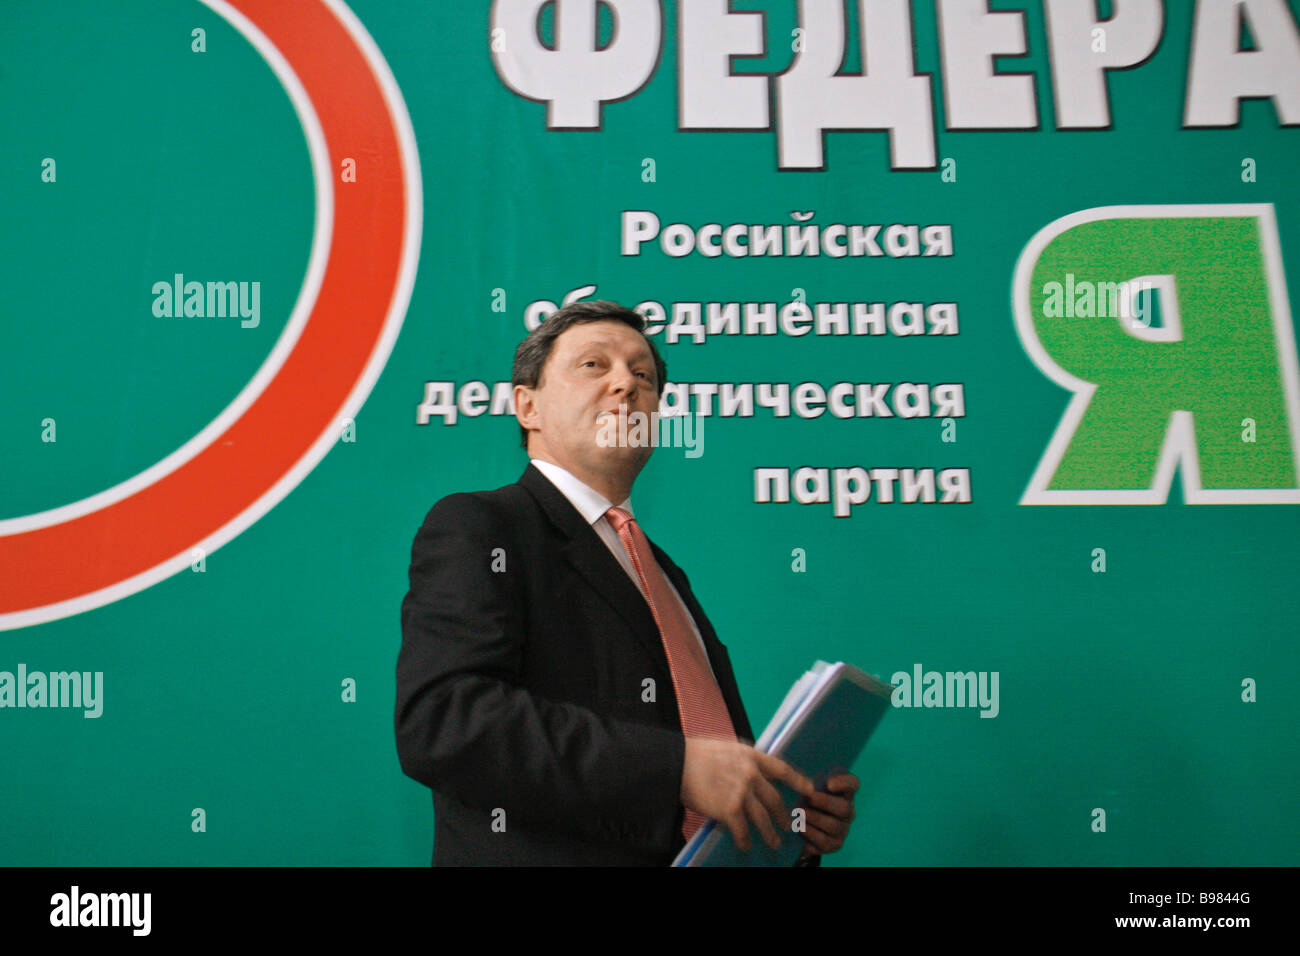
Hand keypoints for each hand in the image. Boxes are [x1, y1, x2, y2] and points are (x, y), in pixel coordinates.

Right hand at [680, 737, 815, 851]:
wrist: (677, 763)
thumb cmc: (697, 754)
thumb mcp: (727, 748)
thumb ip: (744, 760)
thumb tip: (755, 772)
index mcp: (751, 756)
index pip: (782, 769)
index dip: (798, 780)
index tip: (810, 790)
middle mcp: (751, 774)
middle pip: (774, 799)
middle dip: (783, 815)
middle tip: (788, 825)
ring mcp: (742, 792)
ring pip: (763, 818)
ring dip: (769, 833)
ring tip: (774, 842)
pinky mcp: (729, 809)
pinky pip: (742, 830)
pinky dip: (745, 840)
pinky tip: (745, 845)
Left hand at [797, 772, 857, 858]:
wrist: (798, 825)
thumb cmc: (801, 797)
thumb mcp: (803, 785)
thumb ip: (804, 777)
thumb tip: (792, 770)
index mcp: (843, 791)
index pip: (852, 783)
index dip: (844, 783)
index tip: (828, 783)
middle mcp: (847, 810)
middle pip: (844, 807)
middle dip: (825, 803)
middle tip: (808, 799)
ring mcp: (843, 828)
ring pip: (834, 826)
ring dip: (815, 819)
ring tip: (798, 815)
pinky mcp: (835, 844)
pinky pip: (825, 842)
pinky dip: (811, 836)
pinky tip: (800, 830)